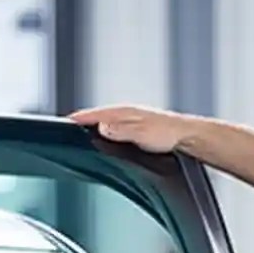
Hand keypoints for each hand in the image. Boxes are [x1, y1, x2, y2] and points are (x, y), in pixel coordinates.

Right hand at [67, 104, 194, 152]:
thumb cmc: (168, 134)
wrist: (187, 137)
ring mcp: (133, 120)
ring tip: (85, 134)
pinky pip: (116, 129)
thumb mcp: (142, 133)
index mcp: (124, 112)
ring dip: (96, 127)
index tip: (66, 122)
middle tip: (70, 128)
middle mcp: (127, 113)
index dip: (79, 119)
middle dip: (85, 122)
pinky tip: (108, 140)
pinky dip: (108, 132)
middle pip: (98, 117)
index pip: (95, 114)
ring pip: (108, 122)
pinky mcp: (138, 128)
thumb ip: (121, 130)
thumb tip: (101, 127)